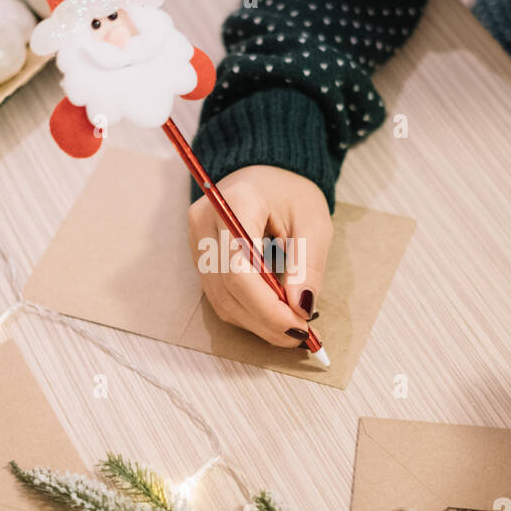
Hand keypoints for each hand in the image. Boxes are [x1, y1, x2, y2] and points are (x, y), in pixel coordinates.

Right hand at [187, 165, 331, 346]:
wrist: (266, 175)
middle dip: (266, 319)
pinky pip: (219, 296)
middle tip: (301, 334)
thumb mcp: (314, 223)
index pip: (240, 266)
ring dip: (257, 322)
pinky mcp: (199, 258)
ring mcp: (196, 241)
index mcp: (235, 202)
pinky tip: (272, 317)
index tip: (300, 323)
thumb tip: (301, 309)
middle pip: (228, 287)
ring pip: (220, 298)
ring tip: (290, 329)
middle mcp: (205, 221)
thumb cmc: (291, 194)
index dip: (268, 304)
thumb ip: (308, 265)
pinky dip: (247, 314)